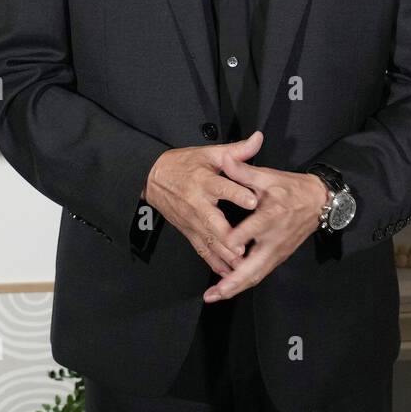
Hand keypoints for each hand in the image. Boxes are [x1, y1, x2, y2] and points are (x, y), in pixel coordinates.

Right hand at [142, 131, 263, 275]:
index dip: (238, 194)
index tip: (253, 200)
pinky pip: (202, 249)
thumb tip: (258, 139)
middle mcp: (198, 203)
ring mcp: (192, 220)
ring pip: (208, 240)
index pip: (223, 188)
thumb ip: (237, 151)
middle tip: (244, 246)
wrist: (152, 178)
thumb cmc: (184, 165)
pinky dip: (214, 262)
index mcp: (205, 181)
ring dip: (223, 254)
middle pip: (213, 221)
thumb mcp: (210, 153)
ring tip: (239, 265)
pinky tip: (226, 272)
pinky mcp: (188, 232)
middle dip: (229, 236)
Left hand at [202, 155, 330, 302]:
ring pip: (256, 275)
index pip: (251, 231)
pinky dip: (245, 282)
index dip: (235, 239)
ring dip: (236, 287)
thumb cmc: (292, 189)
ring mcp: (277, 250)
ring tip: (216, 295)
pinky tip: (230, 287)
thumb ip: (243, 171)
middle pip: (254, 267)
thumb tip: (224, 160)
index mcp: (271, 216)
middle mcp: (274, 238)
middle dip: (233, 282)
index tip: (221, 245)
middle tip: (215, 293)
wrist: (319, 201)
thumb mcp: (268, 176)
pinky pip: (260, 273)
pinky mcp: (279, 256)